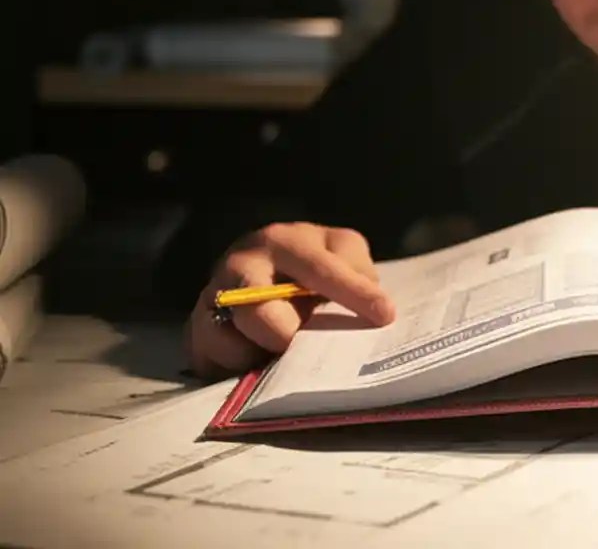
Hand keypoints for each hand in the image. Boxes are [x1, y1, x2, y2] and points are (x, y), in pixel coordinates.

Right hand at [184, 222, 394, 378]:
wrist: (259, 267)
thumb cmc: (310, 266)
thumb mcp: (340, 254)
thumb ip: (357, 272)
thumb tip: (374, 309)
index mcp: (284, 242)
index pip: (320, 268)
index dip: (352, 292)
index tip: (384, 315)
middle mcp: (242, 265)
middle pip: (258, 309)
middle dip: (285, 335)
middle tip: (307, 352)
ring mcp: (213, 297)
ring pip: (224, 338)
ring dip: (253, 357)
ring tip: (276, 366)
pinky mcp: (196, 330)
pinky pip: (207, 358)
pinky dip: (230, 369)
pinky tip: (249, 372)